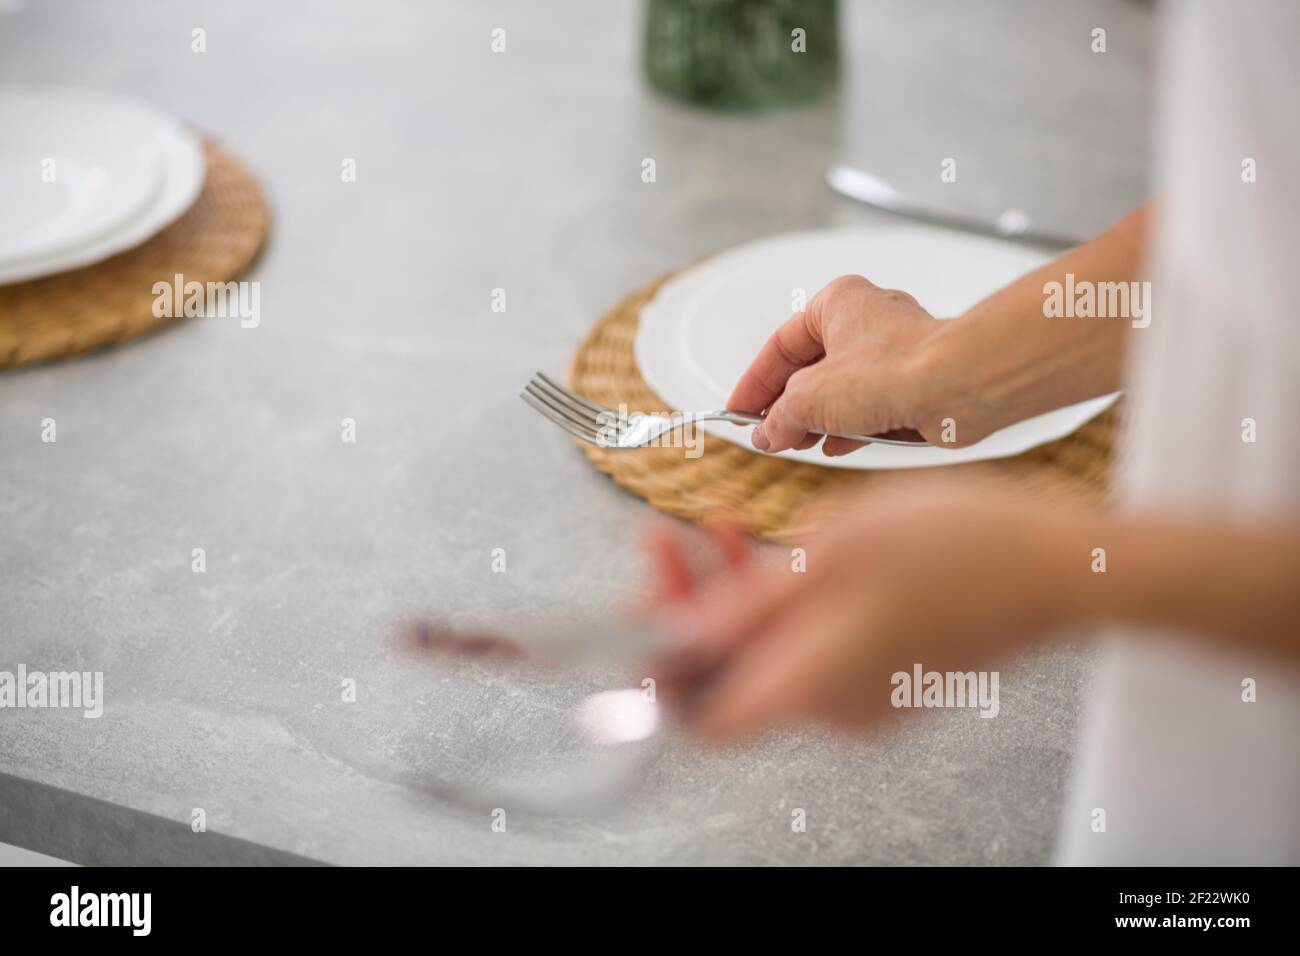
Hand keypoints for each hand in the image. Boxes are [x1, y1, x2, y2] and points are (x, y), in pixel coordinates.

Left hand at [647, 480, 1076, 741]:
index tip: (641, 606)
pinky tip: (783, 549)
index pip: (701, 719)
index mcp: (814, 684)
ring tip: (721, 526)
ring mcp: (866, 696)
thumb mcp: (835, 552)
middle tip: (667, 541)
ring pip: (769, 655)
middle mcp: (835, 708)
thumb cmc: (961, 548)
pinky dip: (783, 604)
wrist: (1065, 566)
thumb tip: (680, 632)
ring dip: (734, 596)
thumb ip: (748, 604)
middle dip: (689, 607)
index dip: (657, 670)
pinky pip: (812, 648)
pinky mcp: (888, 674)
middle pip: (730, 677)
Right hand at [729, 274, 993, 455]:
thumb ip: (779, 418)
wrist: (958, 386)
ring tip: (799, 445)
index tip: (739, 411)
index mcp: (836, 303)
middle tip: (769, 434)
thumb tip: (765, 435)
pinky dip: (851, 425)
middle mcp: (867, 320)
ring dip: (819, 420)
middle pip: (812, 367)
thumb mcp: (810, 399)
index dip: (755, 383)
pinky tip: (837, 447)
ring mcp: (894, 351)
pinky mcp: (916, 382)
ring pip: (842, 388)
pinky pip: (872, 404)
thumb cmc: (890, 372)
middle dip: (788, 405)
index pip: (781, 345)